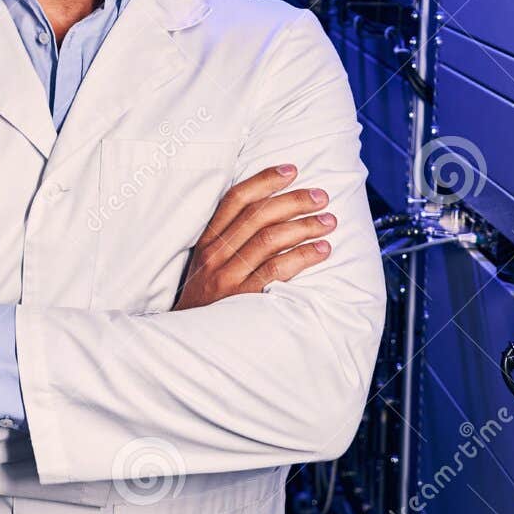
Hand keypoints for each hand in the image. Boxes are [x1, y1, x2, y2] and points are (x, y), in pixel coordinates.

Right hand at [174, 164, 335, 309]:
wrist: (185, 343)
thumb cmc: (204, 302)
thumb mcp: (205, 266)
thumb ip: (228, 242)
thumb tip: (269, 215)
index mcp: (207, 241)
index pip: (235, 200)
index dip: (264, 181)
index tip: (290, 170)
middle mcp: (215, 255)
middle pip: (258, 215)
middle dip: (293, 200)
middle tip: (321, 196)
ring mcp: (227, 276)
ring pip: (269, 239)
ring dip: (304, 226)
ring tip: (328, 221)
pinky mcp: (242, 298)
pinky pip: (276, 270)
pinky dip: (302, 256)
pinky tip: (321, 249)